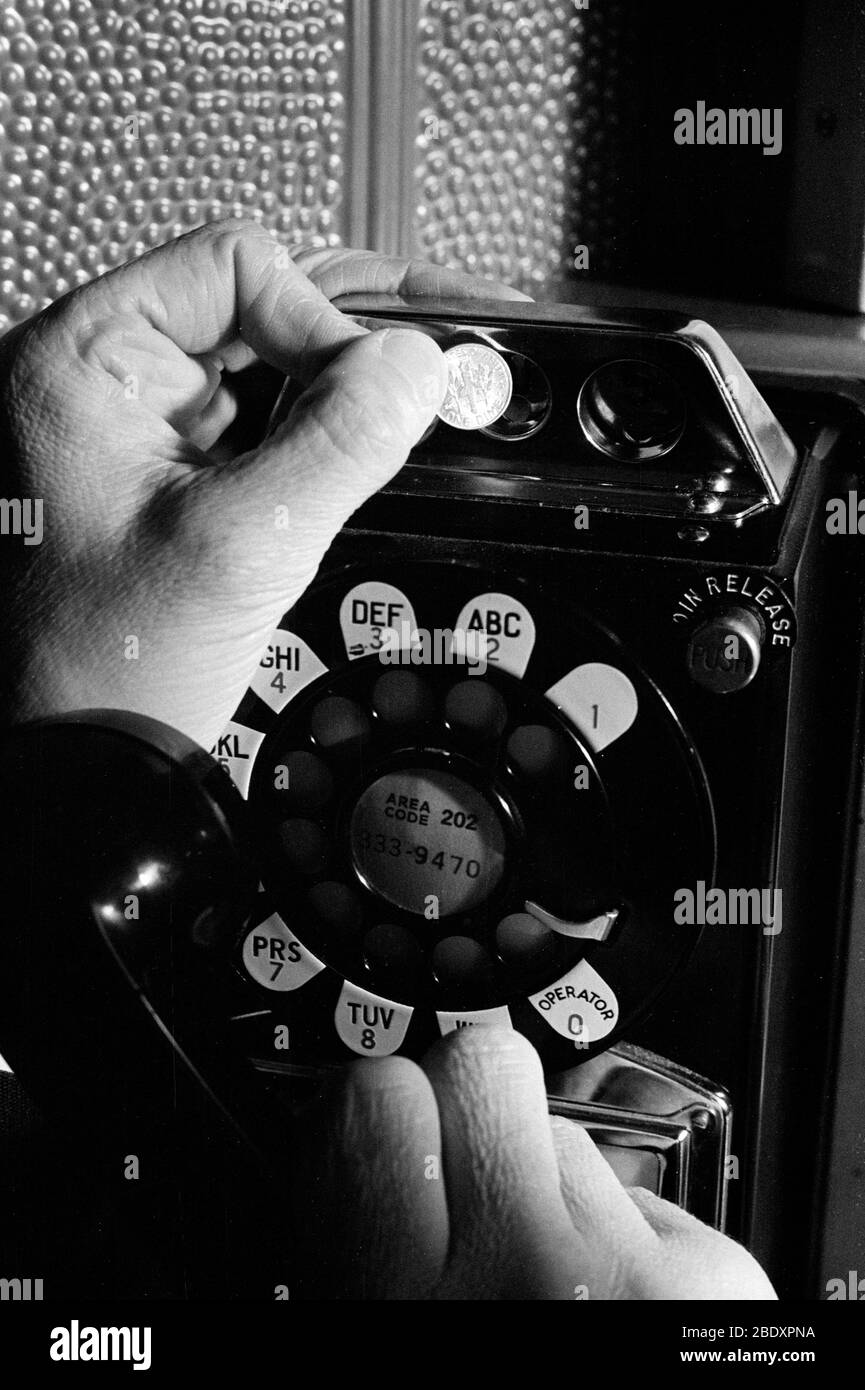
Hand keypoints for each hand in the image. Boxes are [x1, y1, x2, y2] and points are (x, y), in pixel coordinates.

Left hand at [0, 220, 525, 745]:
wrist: (79, 762)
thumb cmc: (98, 669)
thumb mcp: (238, 548)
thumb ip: (338, 443)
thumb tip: (416, 367)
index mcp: (83, 363)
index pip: (234, 268)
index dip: (322, 321)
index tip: (375, 391)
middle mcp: (101, 381)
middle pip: (253, 305)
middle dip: (348, 340)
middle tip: (434, 362)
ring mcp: (134, 429)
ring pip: (263, 365)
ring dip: (337, 388)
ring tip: (406, 409)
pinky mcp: (165, 475)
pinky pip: (257, 424)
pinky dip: (314, 435)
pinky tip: (358, 455)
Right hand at [290, 1026, 776, 1300]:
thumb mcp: (380, 1348)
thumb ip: (359, 1257)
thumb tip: (347, 1154)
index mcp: (406, 1314)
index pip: (371, 1102)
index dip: (374, 1120)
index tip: (379, 1147)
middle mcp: (527, 1280)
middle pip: (479, 1065)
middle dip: (463, 1108)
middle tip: (462, 1181)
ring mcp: (638, 1272)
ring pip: (563, 1129)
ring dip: (545, 1185)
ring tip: (540, 1279)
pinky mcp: (721, 1278)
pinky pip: (640, 1197)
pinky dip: (617, 1235)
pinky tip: (605, 1308)